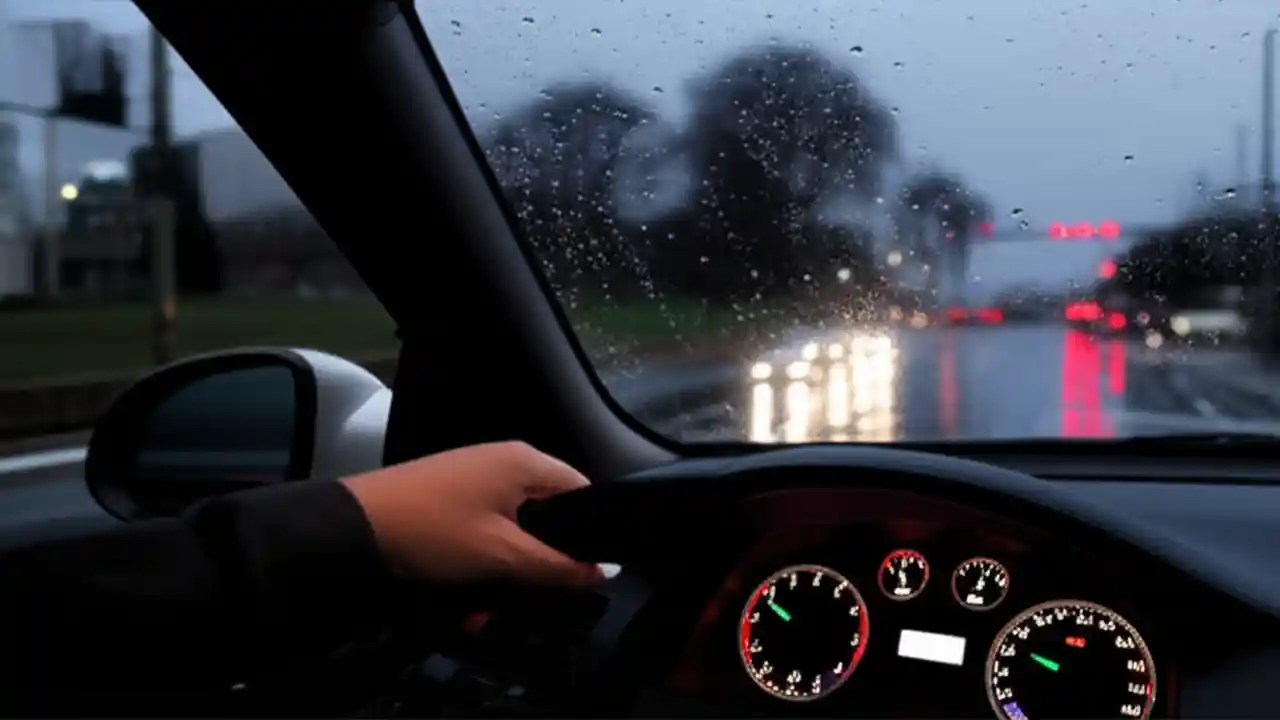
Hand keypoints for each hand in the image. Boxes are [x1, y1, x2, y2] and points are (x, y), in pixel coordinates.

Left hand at [341, 441, 602, 587]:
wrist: (354, 527)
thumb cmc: (437, 531)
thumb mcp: (503, 556)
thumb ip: (557, 567)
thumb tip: (605, 571)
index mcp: (526, 462)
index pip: (583, 491)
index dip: (591, 533)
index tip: (584, 573)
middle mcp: (506, 462)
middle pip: (548, 516)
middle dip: (538, 565)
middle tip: (527, 602)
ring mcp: (476, 477)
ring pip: (514, 532)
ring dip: (504, 574)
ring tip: (482, 611)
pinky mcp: (452, 496)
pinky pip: (485, 531)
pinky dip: (481, 563)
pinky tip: (464, 599)